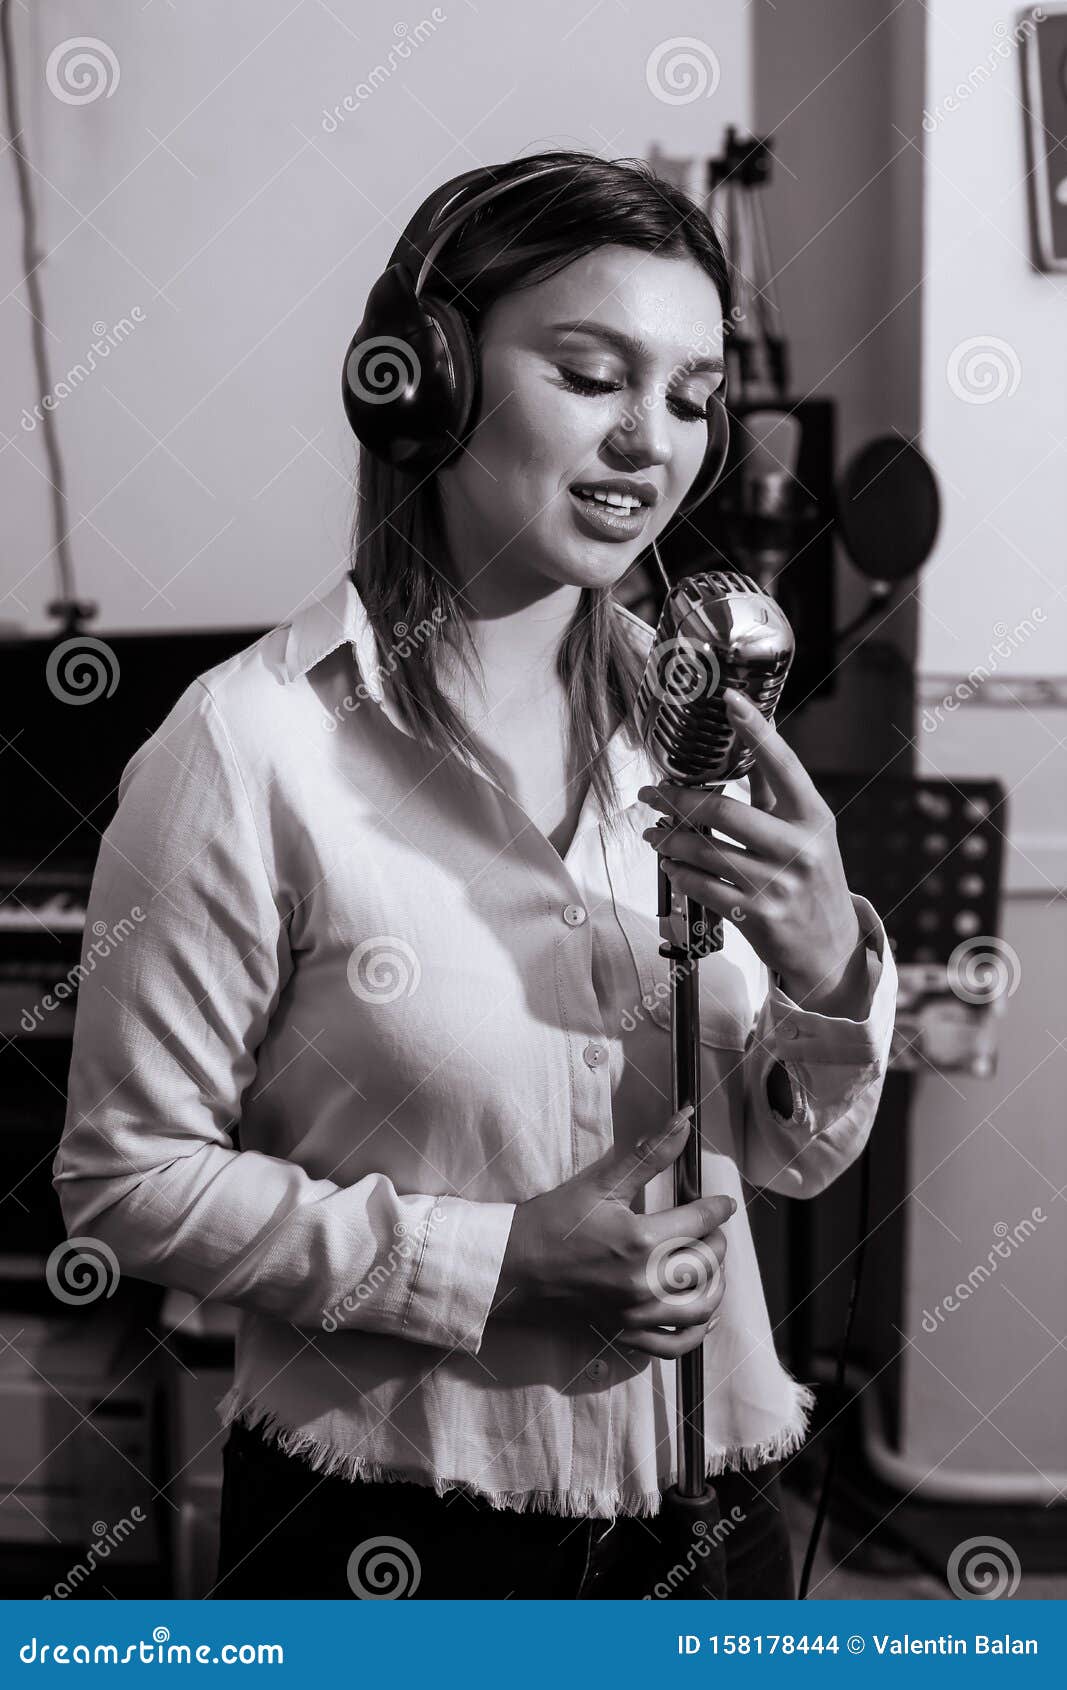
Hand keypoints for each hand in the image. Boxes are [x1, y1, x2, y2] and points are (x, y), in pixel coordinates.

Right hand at [494, 1106, 733, 1359]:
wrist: (512, 1267)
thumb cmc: (552, 1221)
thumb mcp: (600, 1183)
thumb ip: (650, 1153)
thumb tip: (685, 1119)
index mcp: (640, 1239)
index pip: (701, 1222)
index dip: (719, 1208)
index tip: (724, 1202)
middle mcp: (644, 1281)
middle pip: (707, 1263)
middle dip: (718, 1241)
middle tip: (711, 1228)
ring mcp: (636, 1312)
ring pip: (701, 1306)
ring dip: (716, 1283)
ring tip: (709, 1265)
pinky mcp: (626, 1331)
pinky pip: (676, 1343)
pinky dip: (697, 1330)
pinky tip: (702, 1313)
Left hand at [638, 687, 865, 1015]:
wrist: (830, 947)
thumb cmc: (813, 879)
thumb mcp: (809, 832)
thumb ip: (776, 792)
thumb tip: (749, 742)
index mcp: (814, 817)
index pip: (782, 764)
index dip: (756, 729)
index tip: (730, 699)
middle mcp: (799, 848)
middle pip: (722, 810)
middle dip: (675, 799)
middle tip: (650, 793)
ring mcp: (778, 884)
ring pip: (704, 851)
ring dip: (668, 838)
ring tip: (654, 832)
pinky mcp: (757, 916)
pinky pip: (701, 886)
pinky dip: (678, 872)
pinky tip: (671, 864)